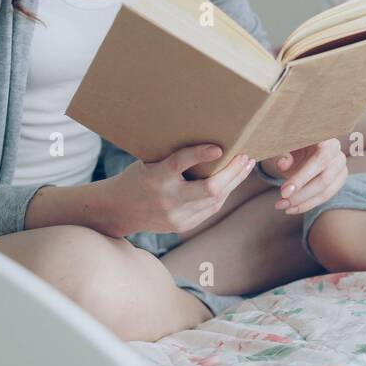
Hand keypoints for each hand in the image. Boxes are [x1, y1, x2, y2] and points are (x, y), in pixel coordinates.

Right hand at [107, 144, 254, 234]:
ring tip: (246, 166)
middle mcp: (167, 199)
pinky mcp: (184, 226)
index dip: (199, 155)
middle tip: (246, 156)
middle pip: (209, 189)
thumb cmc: (138, 177)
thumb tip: (208, 140)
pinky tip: (233, 181)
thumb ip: (174, 156)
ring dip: (234, 182)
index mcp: (155, 178)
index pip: (179, 164)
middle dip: (233, 172)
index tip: (219, 148)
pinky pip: (211, 209)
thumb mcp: (149, 162)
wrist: (118, 210)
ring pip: (216, 200)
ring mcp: (176, 216)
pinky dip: (224, 193)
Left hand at [262, 138, 347, 214]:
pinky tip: (292, 208)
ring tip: (283, 206)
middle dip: (301, 194)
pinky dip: (308, 204)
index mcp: (326, 136)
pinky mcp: (339, 178)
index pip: (320, 159)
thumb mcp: (280, 145)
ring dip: (303, 202)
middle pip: (325, 178)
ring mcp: (340, 165)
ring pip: (326, 190)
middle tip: (281, 202)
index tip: (284, 191)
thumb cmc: (288, 143)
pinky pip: (326, 195)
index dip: (303, 177)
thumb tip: (283, 164)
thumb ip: (281, 153)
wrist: (297, 146)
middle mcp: (337, 150)